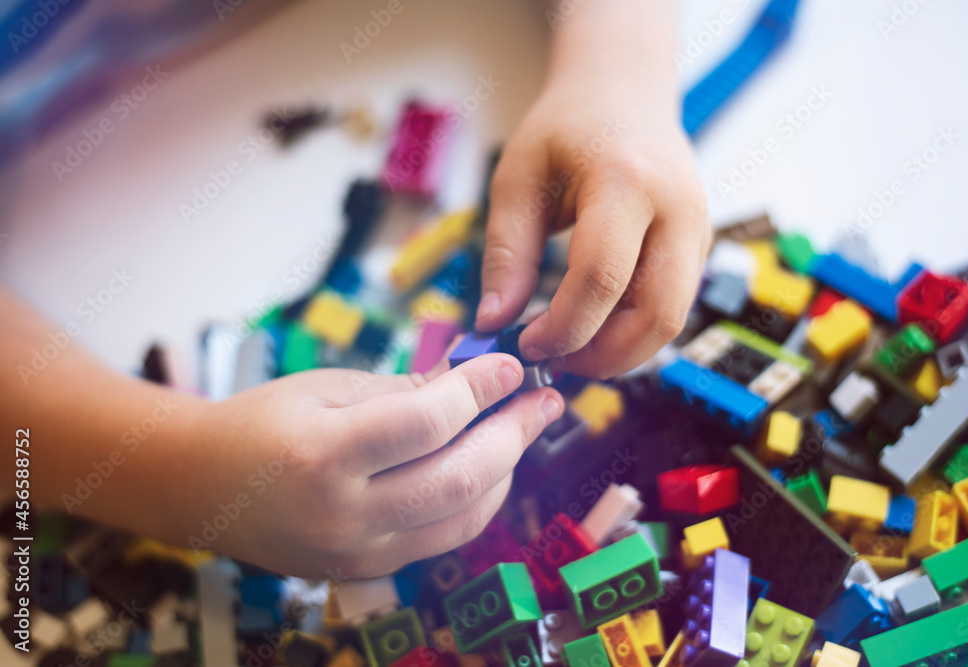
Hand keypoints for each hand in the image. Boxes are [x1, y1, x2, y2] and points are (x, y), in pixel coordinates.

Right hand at [187, 352, 562, 578]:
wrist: (202, 487)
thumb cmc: (262, 422)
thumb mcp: (326, 389)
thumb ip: (405, 389)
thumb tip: (478, 380)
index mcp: (324, 454)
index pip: (430, 421)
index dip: (482, 388)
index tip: (512, 365)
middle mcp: (343, 514)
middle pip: (459, 477)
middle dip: (514, 434)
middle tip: (543, 400)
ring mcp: (356, 553)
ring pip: (462, 517)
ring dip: (506, 471)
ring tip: (521, 430)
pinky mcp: (365, 571)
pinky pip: (442, 539)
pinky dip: (477, 502)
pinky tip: (490, 468)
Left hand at [476, 3, 710, 378]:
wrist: (623, 92)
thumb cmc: (565, 128)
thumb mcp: (518, 178)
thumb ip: (506, 253)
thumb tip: (493, 324)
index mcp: (627, 181)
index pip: (602, 277)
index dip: (563, 326)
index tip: (525, 345)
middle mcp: (678, 208)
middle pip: (657, 314)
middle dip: (604, 356)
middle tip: (555, 364)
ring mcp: (699, 228)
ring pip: (672, 319)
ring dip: (622, 352)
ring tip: (571, 352)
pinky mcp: (700, 245)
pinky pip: (672, 305)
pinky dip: (634, 331)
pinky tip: (594, 329)